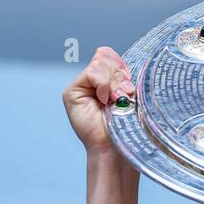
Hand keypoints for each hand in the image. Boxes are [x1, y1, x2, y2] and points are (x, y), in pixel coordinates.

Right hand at [63, 46, 139, 203]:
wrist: (117, 147)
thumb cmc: (128, 127)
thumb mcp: (131, 96)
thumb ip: (123, 76)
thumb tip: (119, 61)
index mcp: (108, 82)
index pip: (110, 56)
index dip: (122, 68)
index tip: (129, 88)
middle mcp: (93, 83)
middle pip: (105, 56)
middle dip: (120, 76)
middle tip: (123, 97)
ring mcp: (81, 87)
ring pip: (100, 62)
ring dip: (112, 83)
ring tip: (115, 101)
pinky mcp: (72, 92)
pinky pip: (92, 73)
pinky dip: (102, 85)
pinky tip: (104, 101)